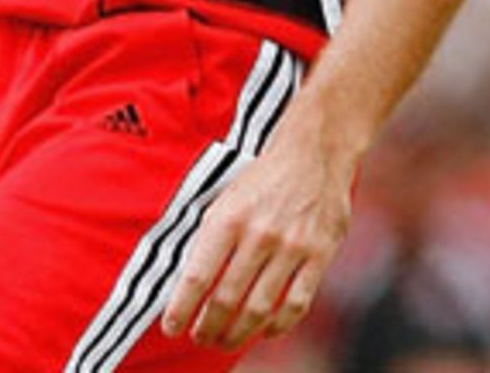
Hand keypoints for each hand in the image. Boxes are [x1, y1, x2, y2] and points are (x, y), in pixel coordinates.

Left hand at [160, 111, 353, 351]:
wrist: (314, 149)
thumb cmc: (264, 176)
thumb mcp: (226, 196)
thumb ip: (210, 237)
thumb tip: (187, 281)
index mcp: (228, 216)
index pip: (197, 276)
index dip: (181, 308)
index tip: (171, 327)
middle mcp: (259, 233)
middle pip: (226, 299)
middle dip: (208, 328)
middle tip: (201, 338)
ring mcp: (291, 247)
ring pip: (258, 309)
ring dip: (237, 334)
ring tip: (225, 341)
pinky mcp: (319, 255)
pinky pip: (295, 305)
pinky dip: (277, 326)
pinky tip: (264, 330)